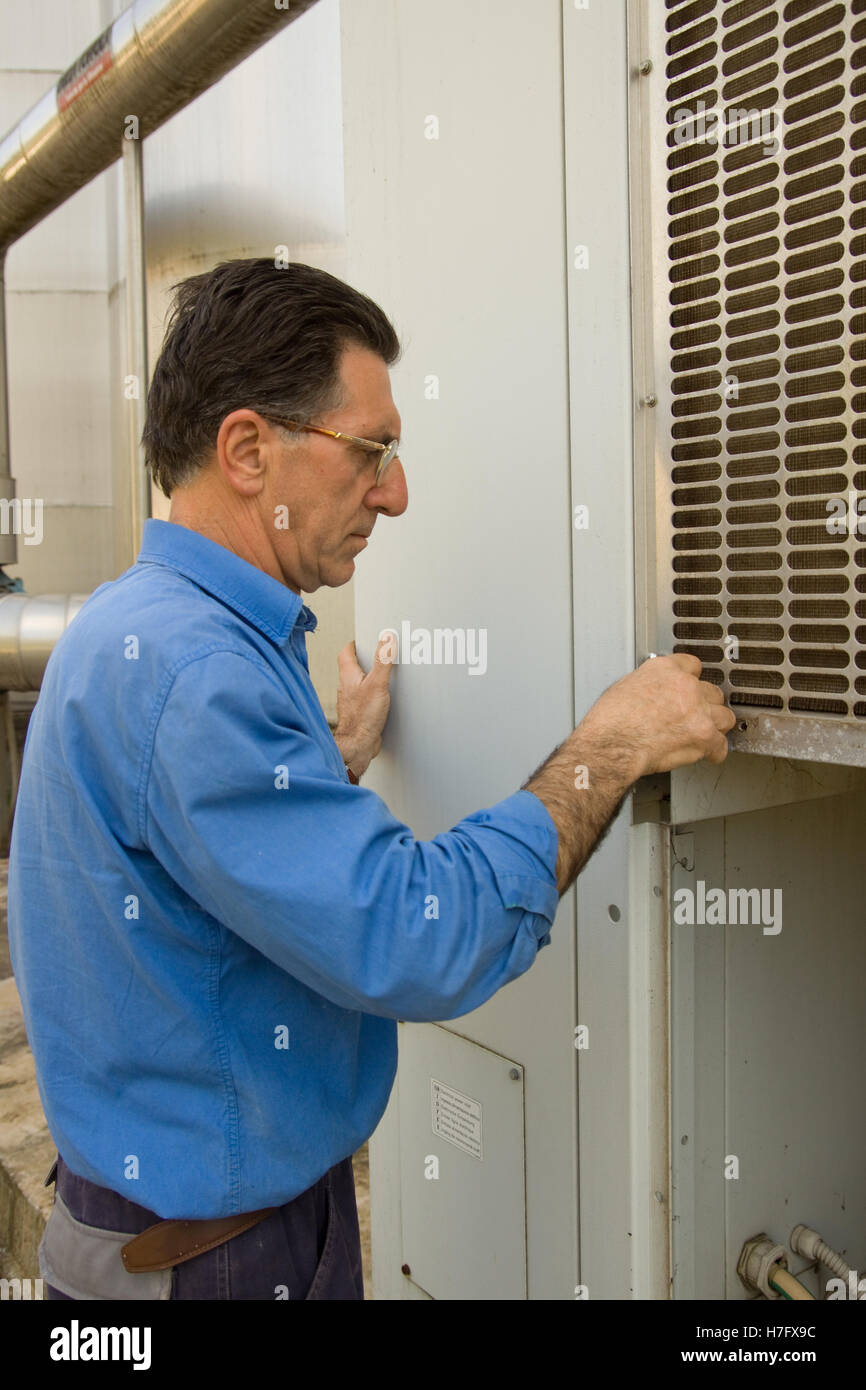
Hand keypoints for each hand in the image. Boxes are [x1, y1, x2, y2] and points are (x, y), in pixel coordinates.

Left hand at [333, 635, 394, 778]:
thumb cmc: (363, 717)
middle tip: (378, 654)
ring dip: (370, 677)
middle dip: (364, 659)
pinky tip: (384, 698)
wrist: (358, 746)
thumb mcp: (378, 684)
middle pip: (352, 666)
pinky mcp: (359, 712)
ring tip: (384, 674)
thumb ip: (383, 660)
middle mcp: (347, 686)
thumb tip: (387, 638)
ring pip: (359, 682)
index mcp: (348, 675)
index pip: (346, 652)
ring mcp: (352, 700)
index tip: (366, 640)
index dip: (355, 644)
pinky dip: (374, 694)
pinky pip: (365, 697)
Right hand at [580, 653, 736, 779]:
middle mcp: (686, 686)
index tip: (691, 687)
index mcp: (665, 669)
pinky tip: (707, 753)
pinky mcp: (704, 736)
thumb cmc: (610, 722)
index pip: (693, 665)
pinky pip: (720, 745)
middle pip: (712, 692)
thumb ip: (649, 686)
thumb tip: (653, 694)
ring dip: (715, 726)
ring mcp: (698, 711)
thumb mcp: (625, 687)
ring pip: (724, 716)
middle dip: (704, 705)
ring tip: (705, 734)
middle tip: (694, 716)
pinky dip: (714, 752)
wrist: (612, 744)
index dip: (692, 680)